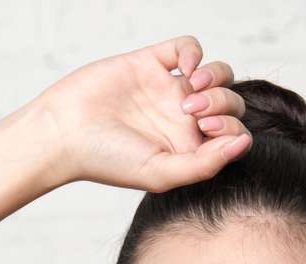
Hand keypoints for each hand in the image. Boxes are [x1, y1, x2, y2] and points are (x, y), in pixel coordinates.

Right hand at [33, 35, 252, 191]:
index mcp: (188, 148)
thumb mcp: (160, 173)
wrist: (64, 132)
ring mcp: (167, 89)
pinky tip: (186, 68)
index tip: (206, 130)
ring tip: (189, 91)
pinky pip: (188, 47)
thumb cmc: (106, 160)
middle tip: (191, 112)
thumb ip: (205, 164)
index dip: (232, 128)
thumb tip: (242, 143)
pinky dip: (196, 52)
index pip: (233, 135)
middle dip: (222, 103)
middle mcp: (182, 119)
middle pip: (230, 103)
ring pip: (217, 74)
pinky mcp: (151, 62)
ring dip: (215, 79)